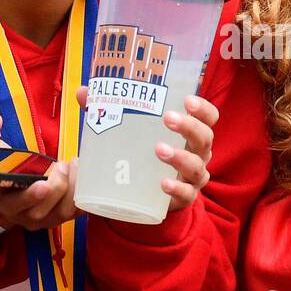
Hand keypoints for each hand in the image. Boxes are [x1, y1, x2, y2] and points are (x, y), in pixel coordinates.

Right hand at [0, 115, 75, 233]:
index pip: (12, 201)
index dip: (30, 196)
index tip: (43, 184)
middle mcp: (16, 212)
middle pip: (38, 211)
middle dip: (55, 189)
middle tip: (62, 167)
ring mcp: (36, 218)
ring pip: (58, 214)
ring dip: (71, 192)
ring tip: (74, 166)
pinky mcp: (52, 217)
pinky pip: (71, 214)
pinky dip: (81, 198)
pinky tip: (83, 177)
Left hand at [76, 87, 217, 212]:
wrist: (141, 195)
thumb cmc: (140, 152)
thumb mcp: (127, 130)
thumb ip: (106, 110)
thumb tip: (83, 92)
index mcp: (189, 132)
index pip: (208, 117)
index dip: (202, 108)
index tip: (187, 99)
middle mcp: (197, 153)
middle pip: (205, 138)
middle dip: (189, 127)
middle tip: (168, 119)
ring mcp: (192, 178)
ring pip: (197, 166)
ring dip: (181, 157)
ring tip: (159, 150)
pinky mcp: (182, 198)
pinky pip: (186, 195)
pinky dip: (176, 189)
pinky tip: (163, 183)